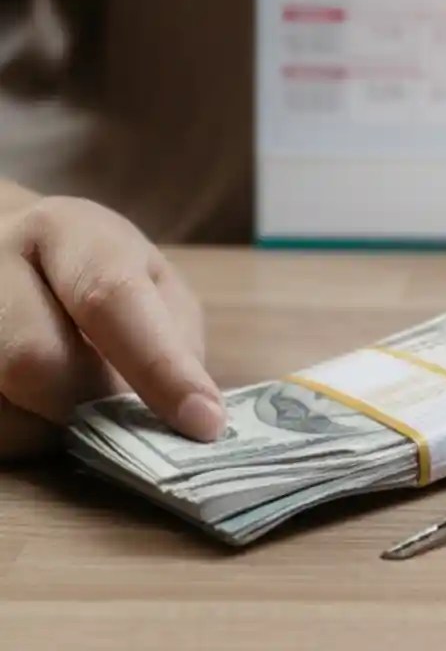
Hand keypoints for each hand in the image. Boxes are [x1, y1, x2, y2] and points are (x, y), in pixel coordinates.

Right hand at [0, 196, 224, 460]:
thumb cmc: (94, 276)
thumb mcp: (150, 286)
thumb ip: (170, 342)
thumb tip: (182, 418)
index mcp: (65, 231)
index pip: (110, 299)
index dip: (160, 368)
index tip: (203, 421)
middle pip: (34, 363)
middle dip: (91, 409)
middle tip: (119, 415)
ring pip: (0, 410)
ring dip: (49, 429)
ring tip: (66, 399)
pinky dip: (17, 435)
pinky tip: (27, 407)